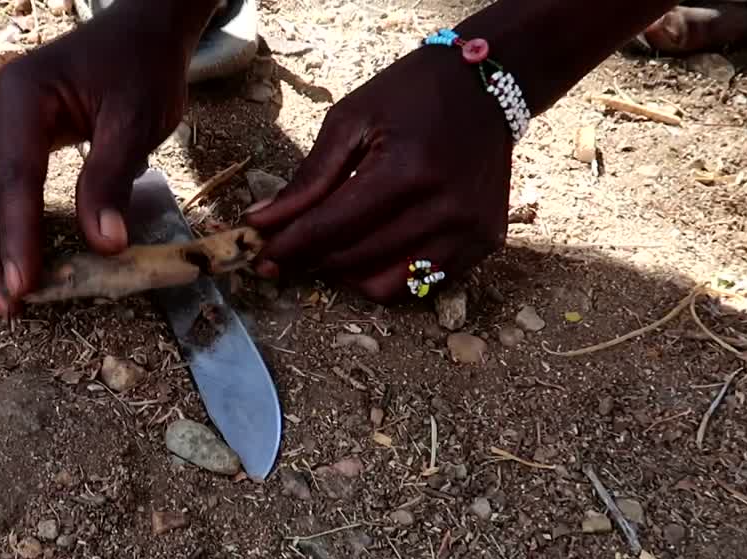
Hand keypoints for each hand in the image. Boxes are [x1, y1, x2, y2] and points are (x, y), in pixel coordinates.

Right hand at [0, 8, 190, 314]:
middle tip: (9, 304)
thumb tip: (104, 246)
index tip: (22, 285)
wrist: (138, 34)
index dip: (16, 235)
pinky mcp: (5, 143)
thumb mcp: (137, 118)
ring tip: (2, 289)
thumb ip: (113, 178)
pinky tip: (2, 255)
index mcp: (22, 96)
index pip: (13, 176)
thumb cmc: (140, 68)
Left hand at [244, 45, 514, 303]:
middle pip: (355, 259)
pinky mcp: (484, 243)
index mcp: (407, 171)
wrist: (486, 85)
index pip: (333, 228)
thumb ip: (309, 178)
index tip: (260, 257)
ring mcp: (470, 230)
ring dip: (347, 275)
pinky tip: (371, 249)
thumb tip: (261, 223)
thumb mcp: (351, 120)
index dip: (290, 246)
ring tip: (331, 250)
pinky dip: (386, 274)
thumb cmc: (411, 95)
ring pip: (385, 284)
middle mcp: (444, 208)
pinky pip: (421, 284)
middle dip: (311, 260)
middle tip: (286, 253)